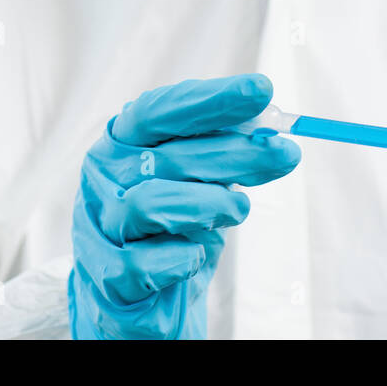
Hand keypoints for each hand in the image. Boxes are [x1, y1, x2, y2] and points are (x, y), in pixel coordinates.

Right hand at [69, 74, 300, 338]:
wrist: (141, 296)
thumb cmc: (172, 224)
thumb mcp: (198, 179)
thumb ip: (224, 152)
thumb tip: (270, 130)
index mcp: (123, 141)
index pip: (160, 110)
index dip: (210, 100)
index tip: (261, 90)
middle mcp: (105, 176)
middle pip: (168, 156)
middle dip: (236, 153)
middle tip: (286, 154)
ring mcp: (100, 225)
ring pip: (151, 204)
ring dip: (209, 205)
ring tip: (238, 210)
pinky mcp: (106, 278)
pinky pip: (145, 264)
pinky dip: (183, 258)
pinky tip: (197, 254)